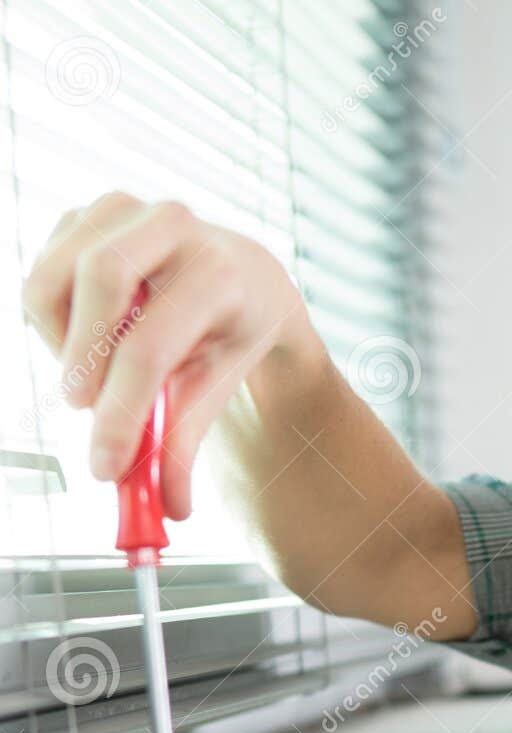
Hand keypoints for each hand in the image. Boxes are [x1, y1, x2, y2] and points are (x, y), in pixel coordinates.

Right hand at [21, 191, 321, 518]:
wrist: (237, 275)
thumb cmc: (224, 336)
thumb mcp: (217, 389)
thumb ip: (185, 447)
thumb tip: (168, 510)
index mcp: (218, 274)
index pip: (152, 346)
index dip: (120, 414)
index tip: (103, 467)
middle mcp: (174, 225)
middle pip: (101, 279)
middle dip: (82, 358)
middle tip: (83, 410)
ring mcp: (124, 210)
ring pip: (55, 279)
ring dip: (62, 346)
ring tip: (95, 376)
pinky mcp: (84, 214)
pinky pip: (41, 278)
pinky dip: (52, 324)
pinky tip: (88, 341)